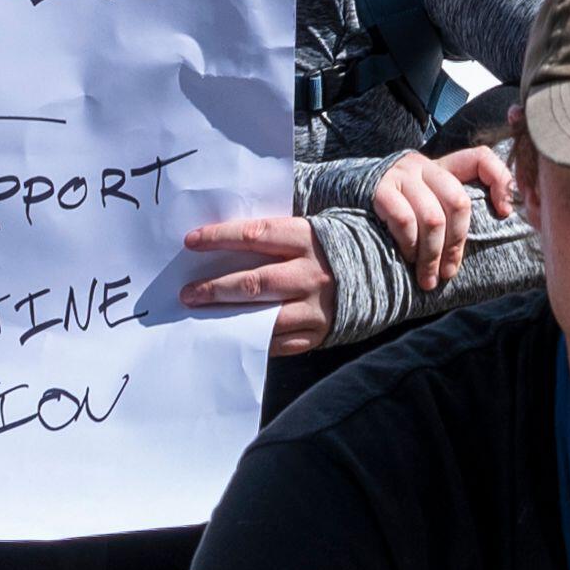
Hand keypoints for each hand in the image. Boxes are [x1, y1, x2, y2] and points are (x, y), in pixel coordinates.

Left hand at [180, 213, 341, 353]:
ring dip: (227, 316)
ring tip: (201, 315)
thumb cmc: (334, 246)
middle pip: (253, 282)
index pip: (255, 236)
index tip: (191, 242)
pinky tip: (231, 334)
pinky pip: (279, 341)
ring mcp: (315, 307)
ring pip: (262, 315)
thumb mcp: (312, 228)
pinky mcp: (318, 332)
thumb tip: (225, 241)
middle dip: (214, 288)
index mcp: (307, 239)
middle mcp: (310, 274)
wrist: (383, 273)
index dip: (220, 237)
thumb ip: (275, 235)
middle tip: (187, 293)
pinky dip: (253, 338)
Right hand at [364, 145, 518, 296]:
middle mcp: (424, 165)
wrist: (342, 193)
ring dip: (432, 255)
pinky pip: (405, 221)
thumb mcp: (425, 200)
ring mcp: (401, 175)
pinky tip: (407, 258)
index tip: (503, 213)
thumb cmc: (394, 207)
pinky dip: (410, 246)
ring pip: (432, 218)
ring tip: (428, 277)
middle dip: (457, 244)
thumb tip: (491, 231)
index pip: (480, 158)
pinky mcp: (380, 189)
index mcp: (443, 166)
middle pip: (458, 202)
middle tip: (450, 272)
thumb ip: (450, 210)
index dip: (500, 181)